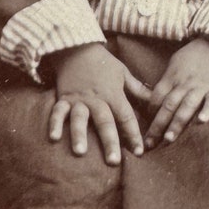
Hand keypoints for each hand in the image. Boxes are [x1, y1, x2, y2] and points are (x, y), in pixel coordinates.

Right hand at [49, 43, 150, 164]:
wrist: (77, 47)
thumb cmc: (103, 63)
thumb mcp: (124, 73)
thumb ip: (138, 90)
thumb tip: (156, 101)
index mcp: (113, 94)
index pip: (126, 117)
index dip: (133, 135)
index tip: (140, 152)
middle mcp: (96, 99)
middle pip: (104, 122)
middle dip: (110, 142)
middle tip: (114, 161)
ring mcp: (78, 100)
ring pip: (80, 119)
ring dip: (79, 135)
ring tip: (81, 152)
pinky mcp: (63, 99)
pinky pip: (58, 112)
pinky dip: (54, 124)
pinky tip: (53, 138)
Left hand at [144, 38, 208, 149]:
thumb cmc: (194, 56)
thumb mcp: (175, 64)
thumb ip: (167, 82)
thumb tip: (154, 101)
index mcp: (172, 78)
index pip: (156, 98)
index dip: (149, 115)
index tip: (143, 130)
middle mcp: (184, 84)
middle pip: (168, 106)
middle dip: (157, 126)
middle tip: (150, 144)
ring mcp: (201, 87)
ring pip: (186, 106)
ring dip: (177, 123)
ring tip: (169, 138)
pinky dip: (207, 111)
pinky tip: (201, 121)